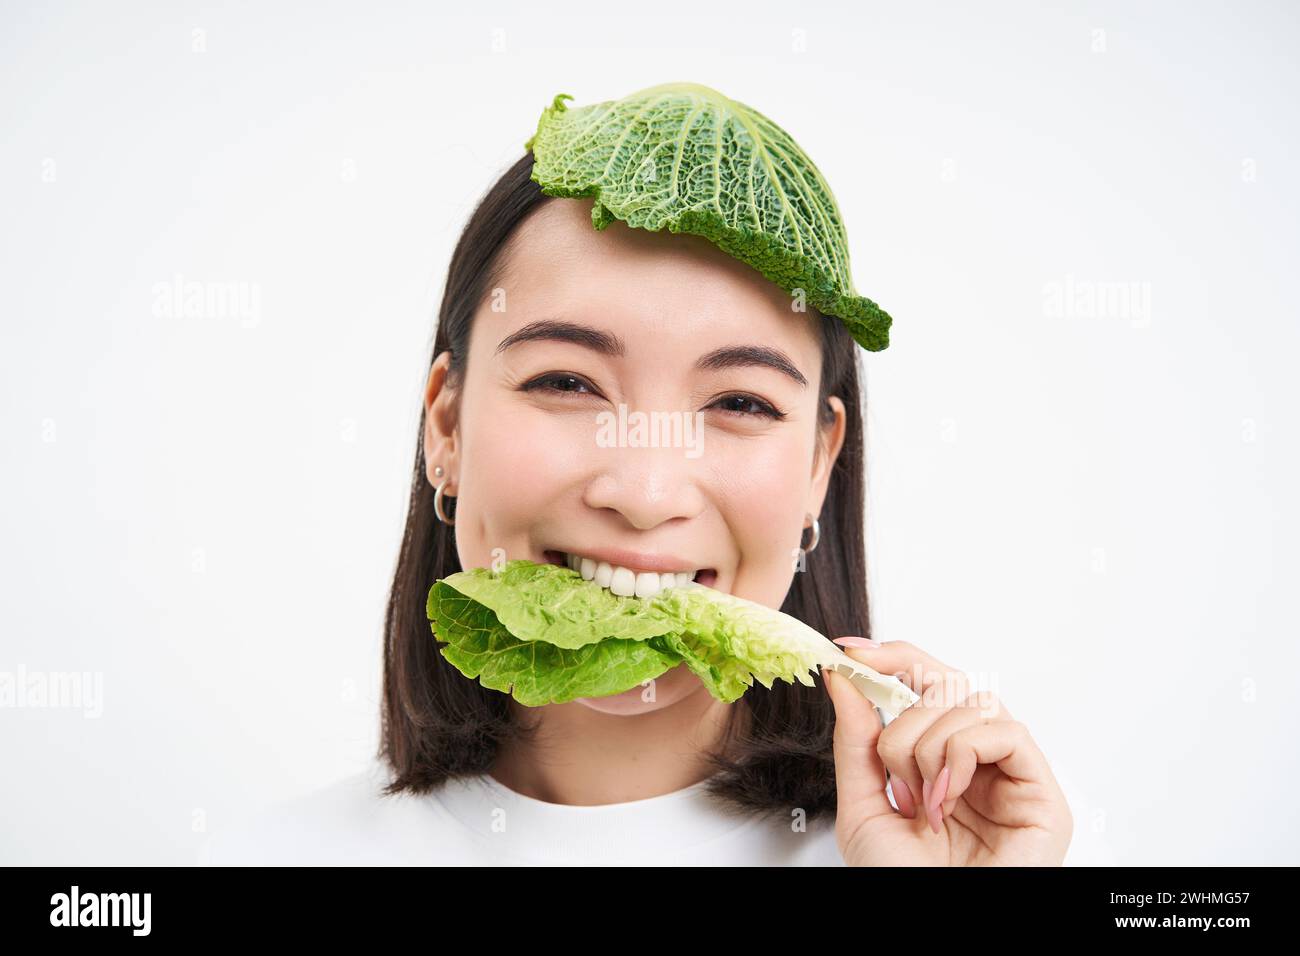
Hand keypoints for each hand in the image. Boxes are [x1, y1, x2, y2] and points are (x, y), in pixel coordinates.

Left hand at [825, 639, 1072, 865]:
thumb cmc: (902, 885)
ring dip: (926, 743)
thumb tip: (843, 679)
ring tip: (919, 798)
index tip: (851, 650)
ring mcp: (1012, 774)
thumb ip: (856, 742)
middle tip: (884, 744)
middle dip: (903, 705)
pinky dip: (961, 754)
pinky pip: (1005, 731)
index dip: (895, 656)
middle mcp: (977, 761)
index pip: (927, 684)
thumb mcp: (863, 807)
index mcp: (938, 760)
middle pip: (950, 681)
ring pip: (973, 701)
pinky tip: (946, 796)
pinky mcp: (1043, 793)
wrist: (934, 929)